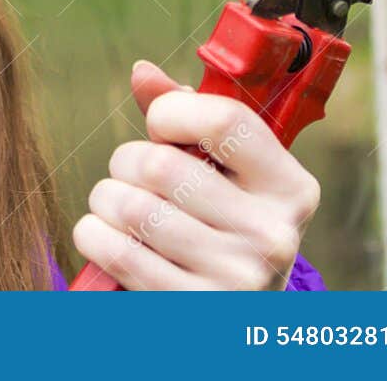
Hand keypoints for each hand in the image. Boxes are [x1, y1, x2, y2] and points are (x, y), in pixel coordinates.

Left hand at [72, 59, 320, 289]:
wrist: (234, 315)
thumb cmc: (220, 222)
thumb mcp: (224, 171)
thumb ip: (186, 115)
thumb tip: (142, 72)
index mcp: (291, 187)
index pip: (222, 120)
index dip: (170, 114)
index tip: (162, 129)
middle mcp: (273, 235)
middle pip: (159, 164)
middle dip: (127, 161)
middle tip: (134, 176)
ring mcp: (237, 279)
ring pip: (129, 206)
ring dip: (106, 199)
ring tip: (120, 207)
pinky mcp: (193, 310)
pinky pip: (114, 250)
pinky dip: (95, 235)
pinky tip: (110, 237)